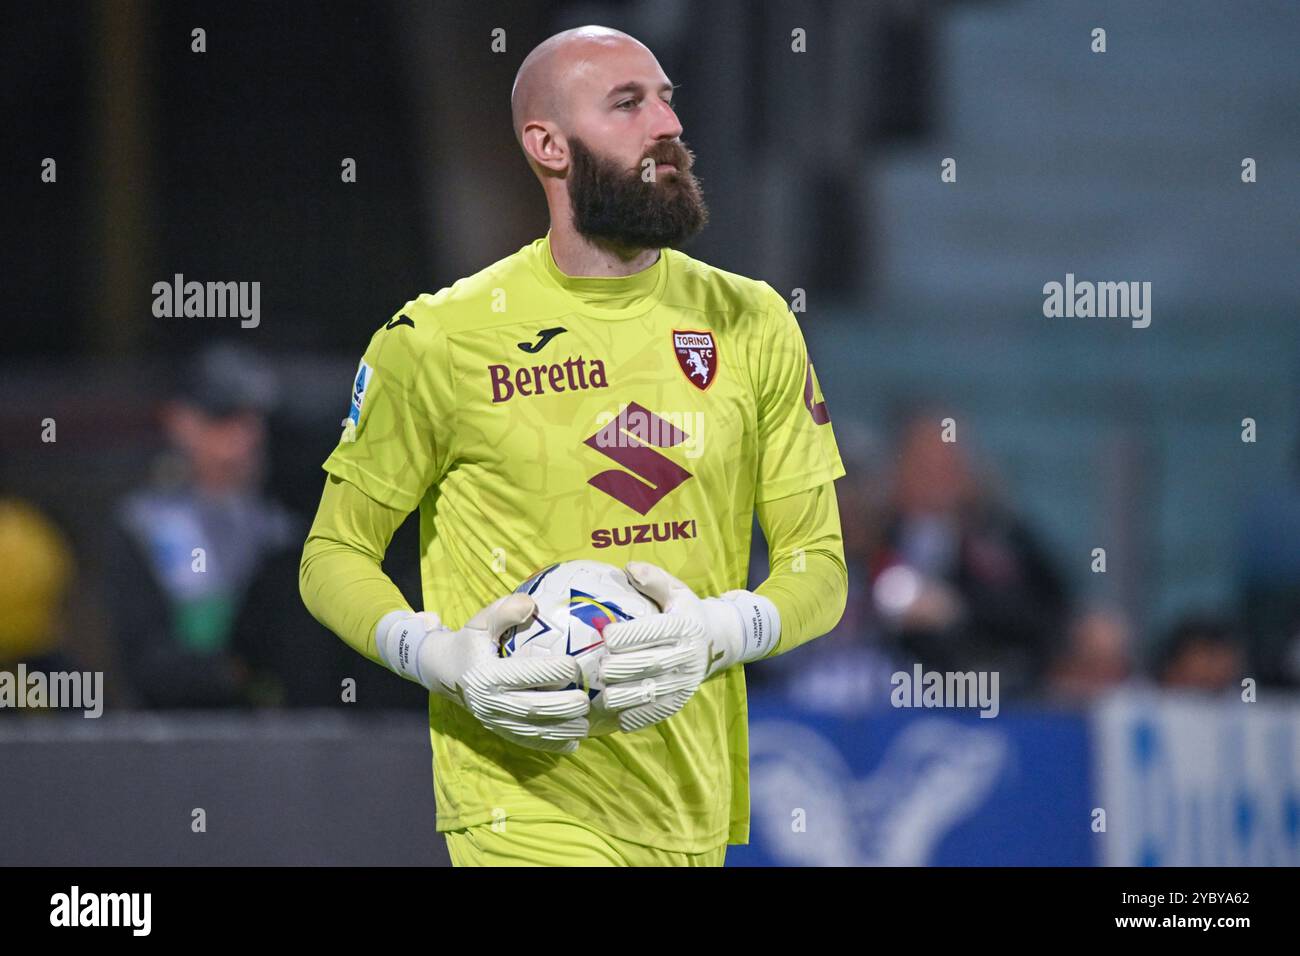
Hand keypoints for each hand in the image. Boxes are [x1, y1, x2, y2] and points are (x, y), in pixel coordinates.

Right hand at [376, 595, 590, 753]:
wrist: (443, 671)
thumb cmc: (470, 641)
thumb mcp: (480, 622)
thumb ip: (503, 611)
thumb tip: (531, 604)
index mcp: (486, 675)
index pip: (523, 675)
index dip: (550, 672)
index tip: (575, 666)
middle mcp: (489, 701)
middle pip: (531, 709)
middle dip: (562, 707)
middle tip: (586, 700)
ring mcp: (493, 720)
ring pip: (531, 731)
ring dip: (561, 731)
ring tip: (585, 725)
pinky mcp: (497, 730)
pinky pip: (525, 741)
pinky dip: (550, 744)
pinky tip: (572, 743)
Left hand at [598, 562, 779, 732]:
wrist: (716, 640)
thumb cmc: (685, 612)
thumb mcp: (676, 591)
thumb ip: (653, 580)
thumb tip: (629, 569)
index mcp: (685, 625)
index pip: (655, 631)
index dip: (629, 634)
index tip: (605, 634)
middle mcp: (688, 654)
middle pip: (651, 664)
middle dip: (623, 667)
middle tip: (600, 667)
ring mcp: (686, 679)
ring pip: (654, 692)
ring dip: (627, 696)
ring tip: (604, 695)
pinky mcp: (682, 698)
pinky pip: (659, 711)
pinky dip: (639, 716)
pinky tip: (619, 717)